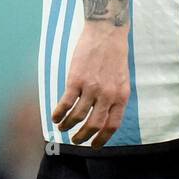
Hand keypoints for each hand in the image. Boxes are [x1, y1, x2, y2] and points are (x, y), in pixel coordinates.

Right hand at [53, 22, 129, 147]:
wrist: (107, 32)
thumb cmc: (115, 55)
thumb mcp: (122, 79)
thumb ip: (115, 97)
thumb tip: (104, 117)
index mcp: (121, 96)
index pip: (112, 125)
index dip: (102, 139)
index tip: (94, 145)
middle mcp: (107, 95)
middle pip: (94, 125)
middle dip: (82, 137)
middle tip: (75, 140)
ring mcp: (91, 88)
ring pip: (77, 117)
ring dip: (68, 126)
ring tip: (63, 128)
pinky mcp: (76, 80)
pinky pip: (65, 103)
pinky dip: (59, 113)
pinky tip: (55, 117)